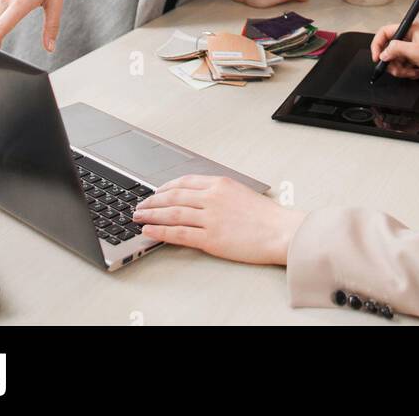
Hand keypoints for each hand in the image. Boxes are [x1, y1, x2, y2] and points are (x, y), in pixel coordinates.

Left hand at [133, 175, 305, 264]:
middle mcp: (212, 197)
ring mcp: (210, 217)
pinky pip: (179, 233)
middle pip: (173, 196)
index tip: (155, 192)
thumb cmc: (265, 216)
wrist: (280, 231)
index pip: (184, 182)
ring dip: (151, 215)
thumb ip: (218, 193)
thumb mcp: (240, 192)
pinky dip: (161, 232)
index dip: (165, 187)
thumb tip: (197, 198)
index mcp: (219, 183)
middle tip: (139, 205)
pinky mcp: (210, 238)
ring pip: (172, 213)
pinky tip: (149, 231)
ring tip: (138, 217)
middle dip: (152, 201)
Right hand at [371, 19, 418, 81]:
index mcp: (409, 29)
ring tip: (410, 71)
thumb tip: (383, 53)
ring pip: (395, 61)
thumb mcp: (414, 51)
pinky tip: (418, 72)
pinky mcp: (415, 61)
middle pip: (389, 49)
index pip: (385, 33)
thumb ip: (394, 49)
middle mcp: (409, 38)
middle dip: (392, 62)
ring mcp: (412, 50)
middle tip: (397, 68)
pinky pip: (403, 68)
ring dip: (401, 69)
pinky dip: (408, 72)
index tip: (376, 57)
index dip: (378, 44)